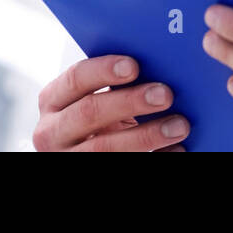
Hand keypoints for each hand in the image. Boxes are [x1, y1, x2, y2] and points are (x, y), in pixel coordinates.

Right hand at [33, 55, 190, 151]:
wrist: (86, 152)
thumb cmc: (100, 116)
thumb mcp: (97, 98)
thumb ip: (116, 82)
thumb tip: (161, 62)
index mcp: (54, 100)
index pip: (76, 78)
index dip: (104, 70)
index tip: (134, 66)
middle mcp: (52, 131)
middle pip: (89, 112)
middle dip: (130, 102)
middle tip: (166, 94)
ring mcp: (68, 157)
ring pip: (105, 148)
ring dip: (147, 136)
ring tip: (179, 126)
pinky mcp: (86, 171)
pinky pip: (121, 165)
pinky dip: (155, 157)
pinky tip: (177, 148)